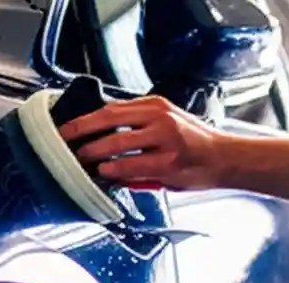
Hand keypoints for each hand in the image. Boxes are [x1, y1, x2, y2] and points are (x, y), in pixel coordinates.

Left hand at [57, 95, 229, 190]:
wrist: (225, 158)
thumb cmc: (193, 143)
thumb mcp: (165, 122)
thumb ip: (136, 126)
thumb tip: (100, 135)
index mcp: (154, 106)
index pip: (110, 108)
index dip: (84, 118)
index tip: (64, 127)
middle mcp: (159, 117)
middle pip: (109, 120)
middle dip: (81, 133)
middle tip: (63, 144)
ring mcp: (165, 139)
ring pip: (119, 143)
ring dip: (95, 153)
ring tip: (81, 160)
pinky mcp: (170, 162)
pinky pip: (134, 166)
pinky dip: (116, 169)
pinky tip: (105, 172)